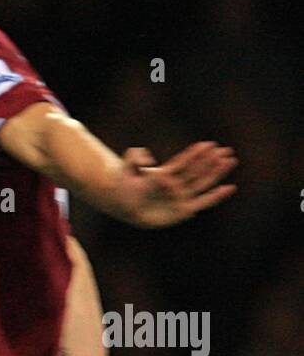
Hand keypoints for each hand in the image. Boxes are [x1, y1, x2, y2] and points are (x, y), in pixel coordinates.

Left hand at [108, 142, 235, 227]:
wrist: (124, 209)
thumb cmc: (124, 189)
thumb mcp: (124, 170)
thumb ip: (133, 157)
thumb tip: (148, 158)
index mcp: (164, 174)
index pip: (183, 162)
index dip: (196, 154)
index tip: (209, 144)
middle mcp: (175, 185)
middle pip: (197, 171)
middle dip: (211, 160)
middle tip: (226, 150)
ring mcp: (179, 197)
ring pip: (202, 183)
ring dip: (216, 173)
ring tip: (230, 161)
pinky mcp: (183, 211)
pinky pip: (202, 202)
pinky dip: (215, 196)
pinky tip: (229, 188)